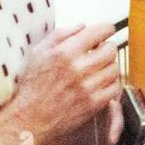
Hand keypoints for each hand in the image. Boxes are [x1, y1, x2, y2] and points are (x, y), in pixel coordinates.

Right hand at [7, 23, 123, 144]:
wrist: (30, 118)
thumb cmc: (31, 85)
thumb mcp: (38, 52)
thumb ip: (60, 35)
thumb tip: (82, 26)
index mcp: (65, 52)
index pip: (101, 31)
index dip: (106, 29)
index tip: (105, 31)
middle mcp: (79, 68)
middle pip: (111, 49)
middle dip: (106, 48)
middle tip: (98, 52)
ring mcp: (88, 87)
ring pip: (114, 68)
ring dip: (108, 66)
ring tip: (96, 70)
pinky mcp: (93, 103)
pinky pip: (115, 87)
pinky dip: (110, 84)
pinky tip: (100, 83)